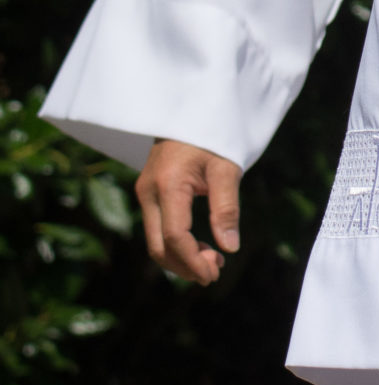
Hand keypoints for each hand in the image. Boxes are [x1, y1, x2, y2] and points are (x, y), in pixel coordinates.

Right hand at [137, 138, 241, 284]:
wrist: (191, 110)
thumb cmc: (213, 135)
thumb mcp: (226, 168)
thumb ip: (226, 208)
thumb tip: (229, 248)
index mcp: (168, 185)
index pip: (174, 236)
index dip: (193, 261)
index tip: (214, 274)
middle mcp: (148, 192)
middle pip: (158, 246)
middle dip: (185, 266)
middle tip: (215, 273)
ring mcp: (145, 193)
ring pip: (155, 242)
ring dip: (181, 259)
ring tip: (212, 261)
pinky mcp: (149, 194)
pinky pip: (157, 229)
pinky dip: (176, 245)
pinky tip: (200, 248)